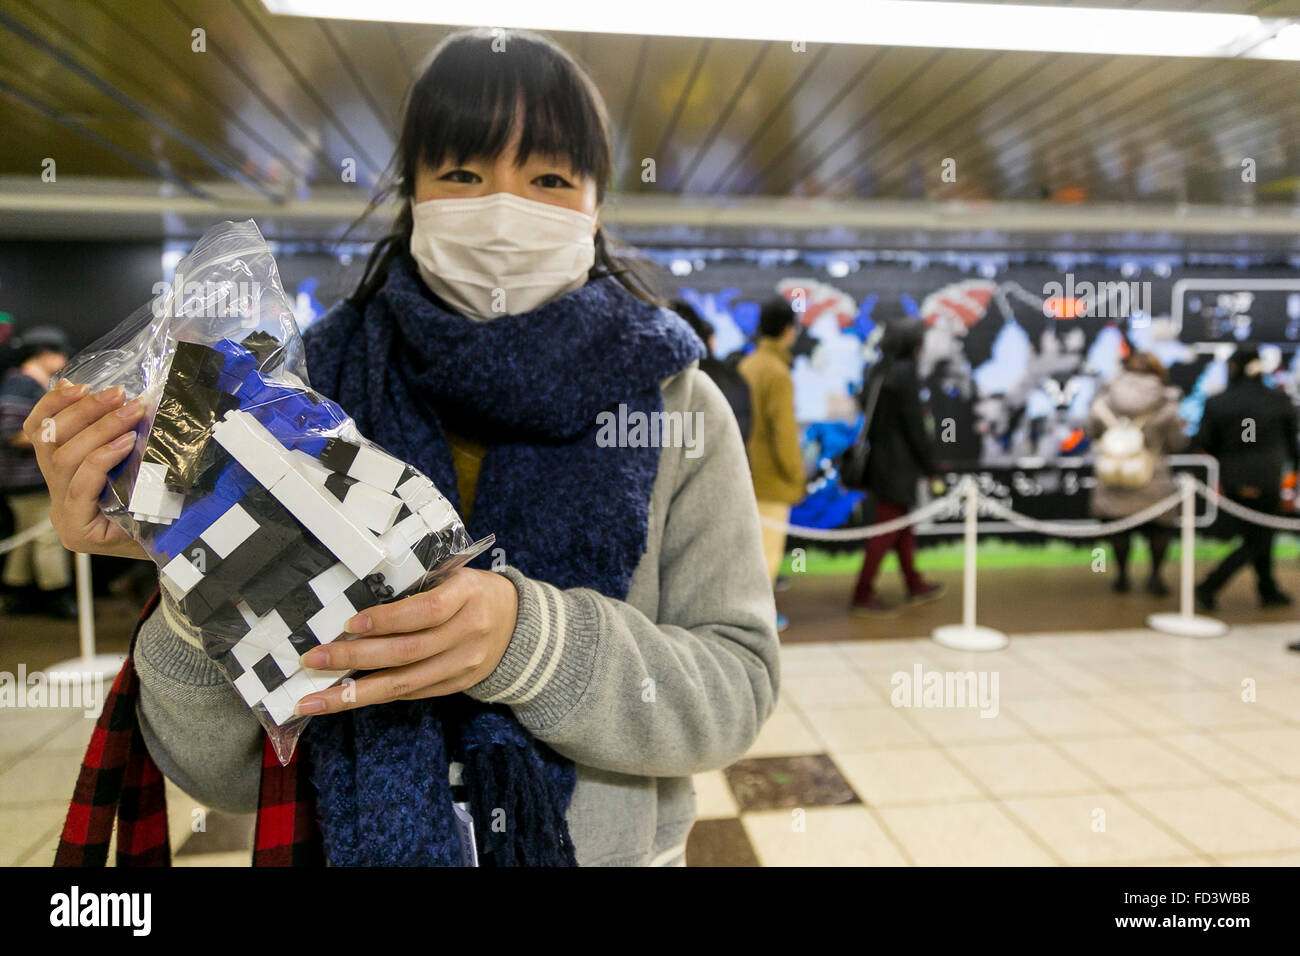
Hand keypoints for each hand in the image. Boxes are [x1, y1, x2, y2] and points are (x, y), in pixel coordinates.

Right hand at [24, 382, 148, 559]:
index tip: (82, 384)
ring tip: (131, 412)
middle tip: (119, 394)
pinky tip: (126, 443)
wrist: (182, 547)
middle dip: (84, 411)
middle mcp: (57, 497)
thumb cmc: (163, 502)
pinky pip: (80, 487)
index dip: (54, 405)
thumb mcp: (138, 463)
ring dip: (99, 429)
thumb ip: (120, 437)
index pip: (39, 434)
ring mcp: (65, 516)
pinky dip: (101, 459)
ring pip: (63, 461)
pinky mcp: (79, 531)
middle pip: (50, 443)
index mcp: (63, 478)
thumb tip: (121, 395)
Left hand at [294, 567, 518, 714]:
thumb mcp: (454, 576)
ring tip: (316, 698)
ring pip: (405, 683)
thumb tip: (359, 604)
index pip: (426, 610)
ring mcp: (464, 664)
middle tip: (314, 660)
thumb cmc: (472, 591)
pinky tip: (345, 698)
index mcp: (468, 595)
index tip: (349, 624)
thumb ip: (418, 587)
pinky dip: (377, 694)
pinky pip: (411, 692)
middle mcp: (468, 632)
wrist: (517, 625)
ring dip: (355, 692)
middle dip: (355, 658)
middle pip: (407, 651)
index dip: (387, 619)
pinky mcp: (457, 685)